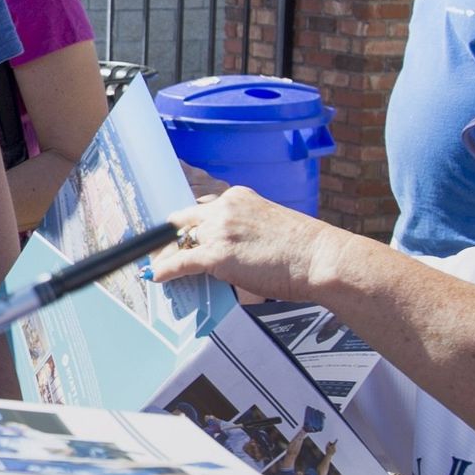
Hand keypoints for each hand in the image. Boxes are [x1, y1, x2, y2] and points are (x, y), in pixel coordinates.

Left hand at [160, 186, 345, 306]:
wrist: (319, 258)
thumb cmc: (304, 249)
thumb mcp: (270, 225)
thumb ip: (246, 229)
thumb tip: (233, 249)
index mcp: (239, 197)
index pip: (202, 208)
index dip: (187, 224)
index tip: (178, 233)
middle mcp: (225, 208)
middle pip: (182, 220)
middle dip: (169, 235)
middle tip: (156, 248)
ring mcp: (219, 230)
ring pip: (178, 242)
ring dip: (164, 255)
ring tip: (155, 266)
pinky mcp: (217, 255)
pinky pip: (180, 262)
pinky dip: (164, 270)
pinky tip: (155, 276)